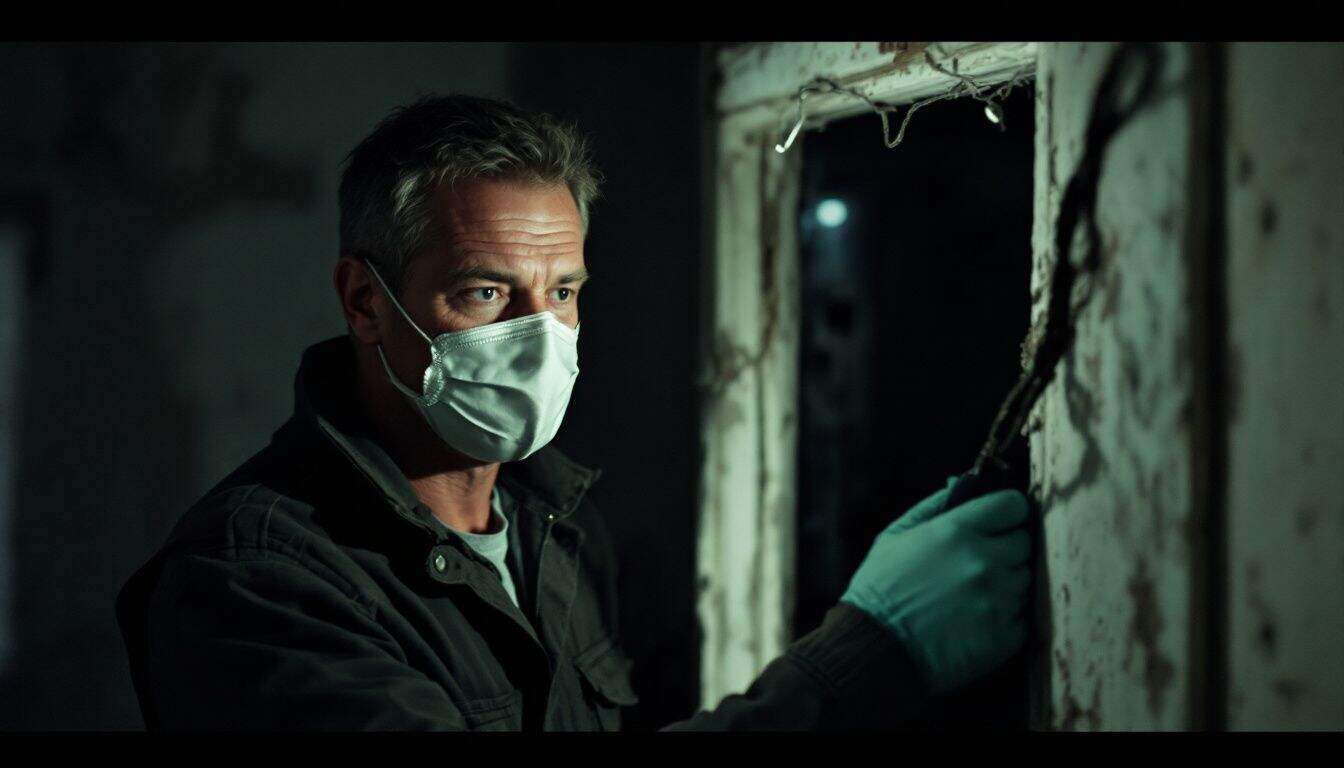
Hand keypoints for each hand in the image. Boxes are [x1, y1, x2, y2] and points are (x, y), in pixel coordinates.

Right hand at [840, 479, 1032, 694]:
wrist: (875, 649)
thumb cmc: (880, 588)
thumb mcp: (896, 535)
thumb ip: (935, 504)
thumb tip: (963, 480)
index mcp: (957, 531)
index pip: (1015, 506)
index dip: (1007, 512)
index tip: (998, 523)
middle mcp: (984, 561)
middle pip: (1024, 542)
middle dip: (1006, 549)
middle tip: (977, 564)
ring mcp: (998, 600)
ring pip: (1025, 580)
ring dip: (1006, 584)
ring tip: (971, 595)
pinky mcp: (1005, 636)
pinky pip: (1023, 616)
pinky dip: (1005, 617)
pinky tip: (975, 620)